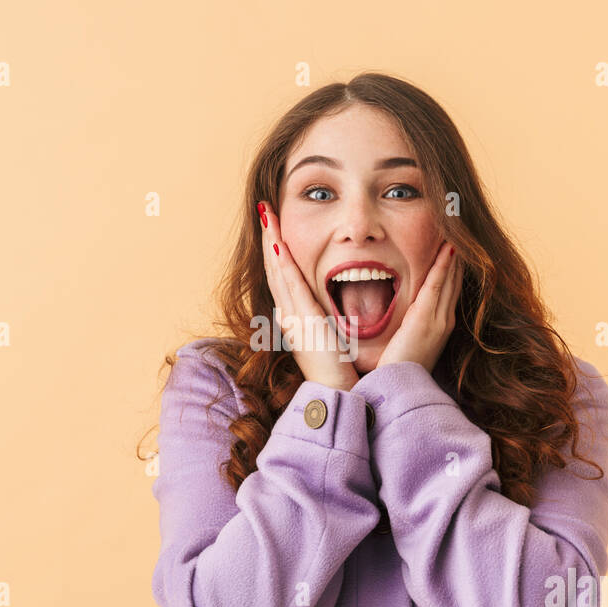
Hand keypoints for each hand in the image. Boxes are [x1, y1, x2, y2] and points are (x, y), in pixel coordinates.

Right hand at [260, 201, 359, 391]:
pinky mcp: (304, 323)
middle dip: (270, 238)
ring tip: (267, 215)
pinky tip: (279, 243)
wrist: (342, 397)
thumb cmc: (342, 373)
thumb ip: (321, 324)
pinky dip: (282, 264)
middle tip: (265, 210)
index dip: (277, 250)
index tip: (276, 226)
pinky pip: (291, 287)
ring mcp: (295, 319)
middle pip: (275, 269)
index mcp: (299, 319)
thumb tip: (311, 314)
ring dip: (272, 242)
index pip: (284, 277)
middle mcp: (291, 316)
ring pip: (278, 272)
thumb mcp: (329, 341)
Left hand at [376, 240, 460, 373]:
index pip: (449, 289)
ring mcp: (438, 321)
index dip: (452, 267)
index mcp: (439, 326)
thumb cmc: (397, 371)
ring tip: (456, 231)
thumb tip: (402, 318)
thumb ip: (408, 329)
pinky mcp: (426, 320)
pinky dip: (442, 266)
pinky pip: (436, 286)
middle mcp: (444, 321)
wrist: (397, 390)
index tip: (453, 246)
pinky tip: (448, 249)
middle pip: (454, 280)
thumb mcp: (406, 346)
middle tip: (459, 229)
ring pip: (448, 279)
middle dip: (456, 255)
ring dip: (452, 255)